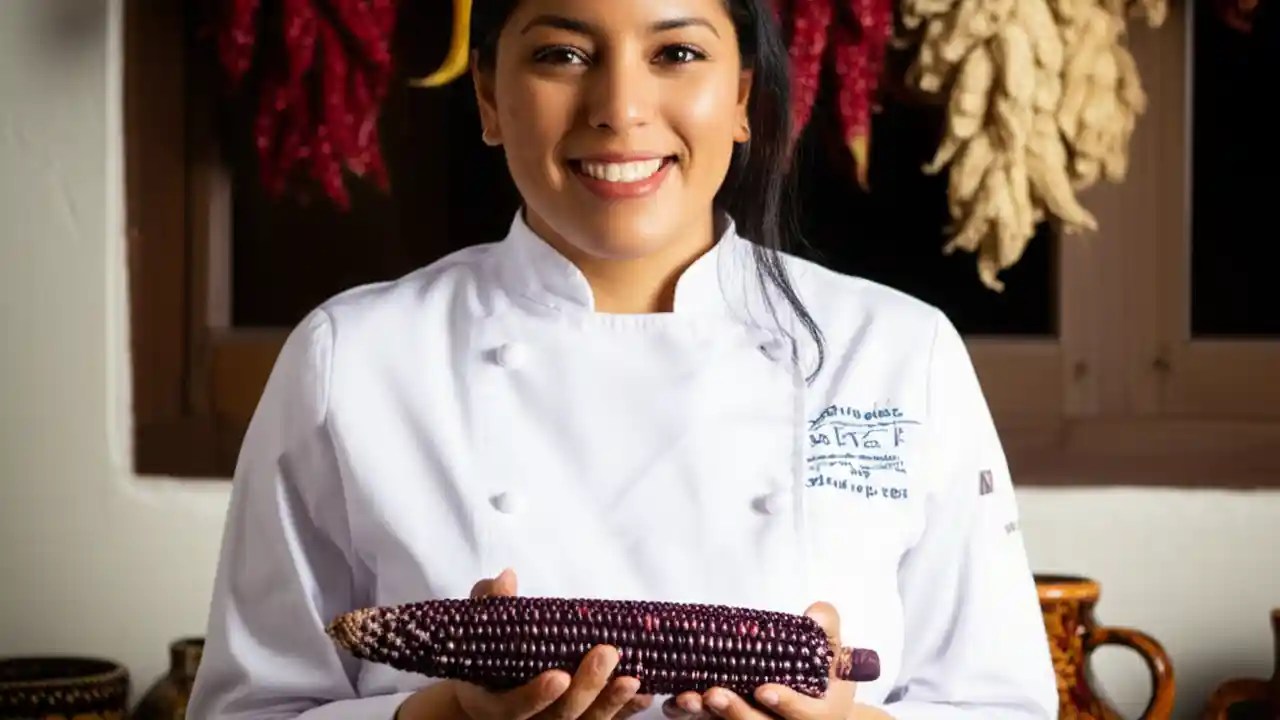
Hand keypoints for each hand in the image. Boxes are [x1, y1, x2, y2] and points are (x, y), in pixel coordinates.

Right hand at [397, 569, 653, 719]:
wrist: (491, 688)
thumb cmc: (486, 651)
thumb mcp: (478, 626)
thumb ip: (489, 603)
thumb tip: (507, 578)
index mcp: (493, 703)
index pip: (514, 708)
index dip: (536, 696)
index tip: (559, 676)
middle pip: (558, 717)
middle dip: (585, 689)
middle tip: (606, 653)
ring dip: (610, 703)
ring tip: (631, 678)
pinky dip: (624, 710)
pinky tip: (644, 694)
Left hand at [661, 602, 887, 719]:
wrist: (816, 700)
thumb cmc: (823, 673)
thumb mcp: (832, 651)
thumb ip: (826, 630)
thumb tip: (814, 613)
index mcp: (818, 714)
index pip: (804, 716)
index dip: (786, 705)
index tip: (764, 689)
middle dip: (737, 713)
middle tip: (715, 694)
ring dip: (707, 716)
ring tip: (688, 698)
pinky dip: (690, 716)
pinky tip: (674, 703)